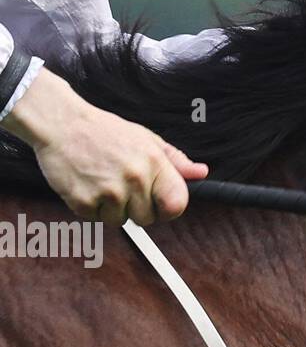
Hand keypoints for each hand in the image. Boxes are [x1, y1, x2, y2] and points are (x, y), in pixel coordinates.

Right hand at [1, 67, 207, 224]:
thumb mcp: (147, 140)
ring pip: (120, 221)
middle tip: (124, 187)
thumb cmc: (105, 132)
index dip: (169, 209)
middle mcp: (134, 178)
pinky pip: (95, 219)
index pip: (177, 204)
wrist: (63, 125)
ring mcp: (108, 192)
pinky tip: (89, 185)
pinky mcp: (82, 201)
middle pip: (147, 218)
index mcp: (154, 162)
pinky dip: (91, 208)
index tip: (161, 205)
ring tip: (104, 182)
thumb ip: (175, 160)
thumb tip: (200, 173)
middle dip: (137, 208)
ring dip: (112, 209)